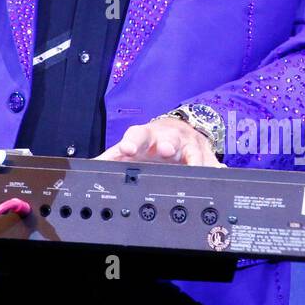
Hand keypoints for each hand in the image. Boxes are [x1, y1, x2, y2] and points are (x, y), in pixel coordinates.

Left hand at [95, 117, 223, 165]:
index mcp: (147, 137)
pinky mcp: (206, 155)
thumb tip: (84, 168)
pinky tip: (220, 174)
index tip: (127, 149)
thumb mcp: (130, 148)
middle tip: (166, 150)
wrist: (178, 131)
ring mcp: (189, 145)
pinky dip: (216, 169)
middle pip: (169, 139)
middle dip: (167, 144)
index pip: (137, 135)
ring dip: (194, 158)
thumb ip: (110, 158)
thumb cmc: (150, 143)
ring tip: (195, 166)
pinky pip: (214, 163)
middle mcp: (169, 138)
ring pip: (194, 150)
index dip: (131, 142)